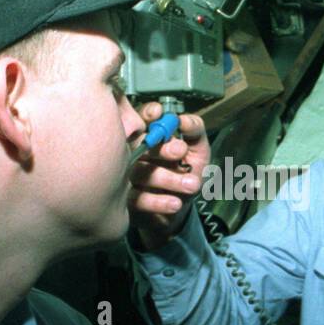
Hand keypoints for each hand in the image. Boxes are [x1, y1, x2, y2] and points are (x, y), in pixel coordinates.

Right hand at [128, 102, 210, 249]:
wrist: (180, 210)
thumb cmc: (186, 175)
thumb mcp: (198, 151)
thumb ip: (195, 131)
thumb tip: (184, 120)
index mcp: (149, 136)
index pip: (141, 119)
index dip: (148, 114)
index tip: (158, 114)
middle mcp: (133, 153)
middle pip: (138, 144)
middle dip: (161, 148)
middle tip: (181, 151)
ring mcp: (126, 177)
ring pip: (140, 173)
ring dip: (167, 178)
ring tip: (191, 184)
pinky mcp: (125, 200)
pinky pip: (137, 199)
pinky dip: (158, 202)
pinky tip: (175, 202)